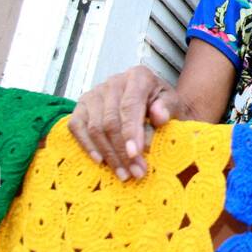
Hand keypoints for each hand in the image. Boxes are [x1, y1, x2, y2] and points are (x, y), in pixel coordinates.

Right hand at [67, 65, 184, 179]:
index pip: (130, 106)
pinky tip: (101, 161)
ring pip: (95, 127)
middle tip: (135, 172)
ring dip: (109, 154)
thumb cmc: (164, 106)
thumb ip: (168, 109)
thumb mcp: (174, 105)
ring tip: (124, 174)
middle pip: (111, 121)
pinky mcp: (82, 105)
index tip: (135, 155)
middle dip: (122, 151)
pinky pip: (77, 127)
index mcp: (138, 77)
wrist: (154, 102)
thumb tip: (159, 116)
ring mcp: (95, 93)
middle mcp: (113, 81)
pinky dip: (87, 145)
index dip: (131, 132)